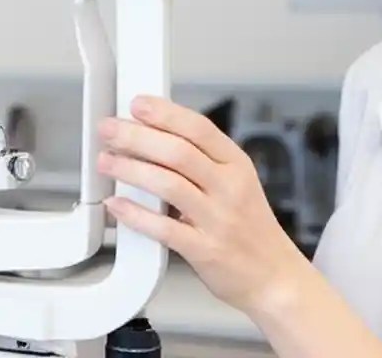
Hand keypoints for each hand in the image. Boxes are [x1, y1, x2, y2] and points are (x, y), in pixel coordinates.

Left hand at [98, 95, 310, 316]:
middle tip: (109, 130)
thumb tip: (155, 137)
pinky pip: (163, 228)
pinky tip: (116, 205)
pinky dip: (134, 214)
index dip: (165, 113)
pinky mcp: (205, 250)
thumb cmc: (251, 230)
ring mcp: (218, 220)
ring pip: (168, 184)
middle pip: (178, 152)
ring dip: (130, 169)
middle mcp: (229, 188)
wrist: (275, 276)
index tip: (138, 105)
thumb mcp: (238, 184)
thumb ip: (203, 162)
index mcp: (237, 165)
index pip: (199, 128)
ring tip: (107, 162)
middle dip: (136, 136)